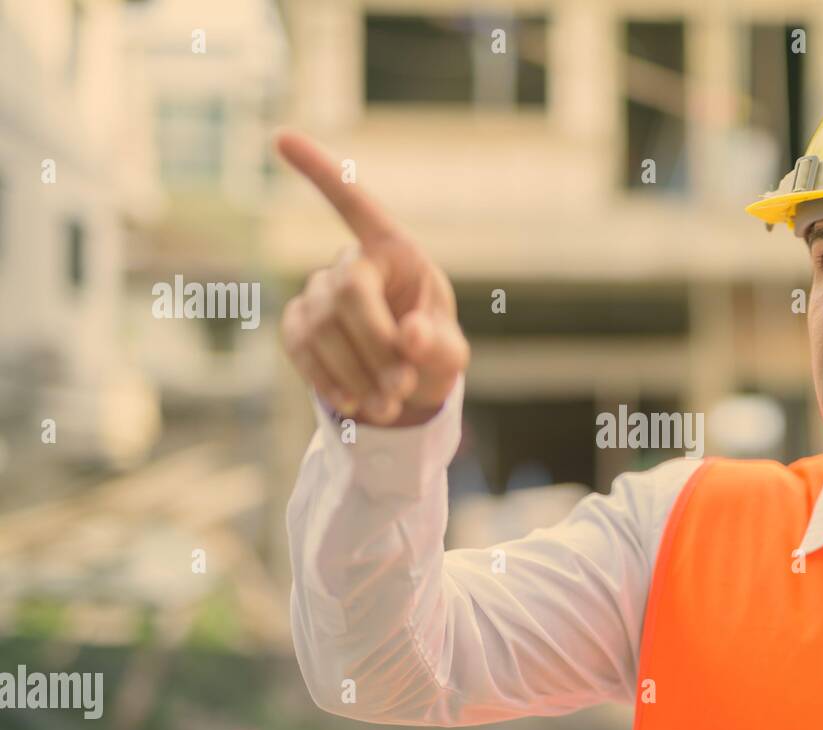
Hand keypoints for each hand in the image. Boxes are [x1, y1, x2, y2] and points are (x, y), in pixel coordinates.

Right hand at [275, 130, 468, 426]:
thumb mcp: (449, 353)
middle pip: (348, 293)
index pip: (354, 204)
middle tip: (402, 389)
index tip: (280, 136)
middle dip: (375, 344)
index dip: (319, 171)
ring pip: (324, 328)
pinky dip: (328, 379)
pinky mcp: (298, 328)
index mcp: (393, 251)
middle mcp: (350, 263)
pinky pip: (302, 349)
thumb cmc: (431, 352)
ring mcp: (317, 294)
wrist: (404, 387)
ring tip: (390, 407)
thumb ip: (437, 345)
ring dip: (357, 372)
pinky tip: (353, 404)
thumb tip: (411, 336)